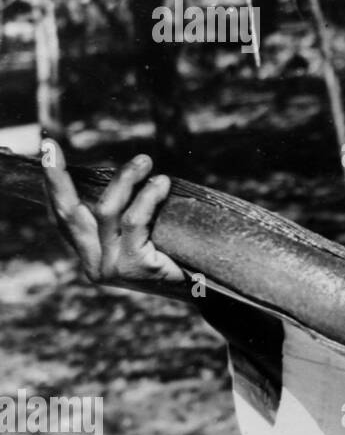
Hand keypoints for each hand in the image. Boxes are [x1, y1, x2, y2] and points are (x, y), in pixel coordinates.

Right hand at [41, 139, 186, 296]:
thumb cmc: (177, 257)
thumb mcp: (144, 236)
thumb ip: (125, 216)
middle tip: (51, 145)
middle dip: (57, 177)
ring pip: (106, 210)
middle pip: (68, 213)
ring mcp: (112, 267)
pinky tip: (161, 183)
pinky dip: (147, 197)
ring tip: (144, 162)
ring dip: (125, 179)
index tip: (46, 151)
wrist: (207, 289)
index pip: (63, 218)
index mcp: (92, 256)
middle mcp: (95, 264)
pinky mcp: (134, 266)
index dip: (53, 186)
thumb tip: (123, 174)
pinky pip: (135, 221)